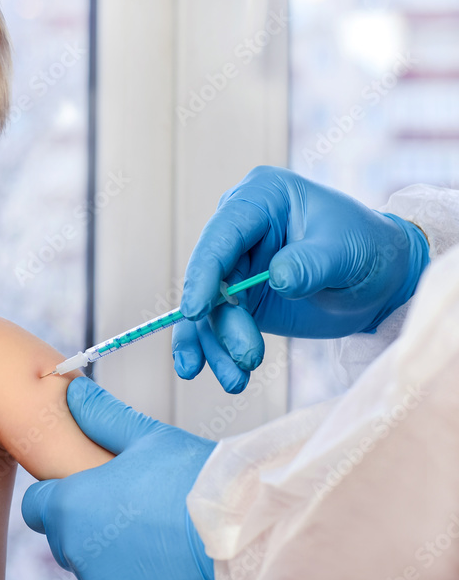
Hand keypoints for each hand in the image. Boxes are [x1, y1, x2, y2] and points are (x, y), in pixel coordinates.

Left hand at [21, 377, 215, 579]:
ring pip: (93, 567)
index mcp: (72, 507)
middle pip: (66, 539)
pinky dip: (136, 574)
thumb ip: (101, 417)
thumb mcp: (146, 438)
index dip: (60, 495)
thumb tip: (75, 393)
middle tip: (132, 507)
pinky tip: (164, 557)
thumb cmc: (198, 483)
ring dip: (113, 554)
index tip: (90, 488)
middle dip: (89, 525)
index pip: (37, 507)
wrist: (245, 532)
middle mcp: (79, 553)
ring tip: (154, 531)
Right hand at [173, 165, 429, 392]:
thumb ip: (313, 262)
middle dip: (219, 322)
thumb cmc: (368, 248)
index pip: (222, 235)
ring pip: (208, 309)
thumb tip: (277, 278)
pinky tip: (225, 378)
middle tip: (246, 358)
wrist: (383, 280)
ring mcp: (235, 266)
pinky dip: (215, 353)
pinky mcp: (238, 300)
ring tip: (235, 382)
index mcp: (260, 197)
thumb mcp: (347, 251)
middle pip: (210, 278)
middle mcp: (238, 230)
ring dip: (216, 347)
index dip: (204, 273)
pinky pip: (215, 327)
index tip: (196, 312)